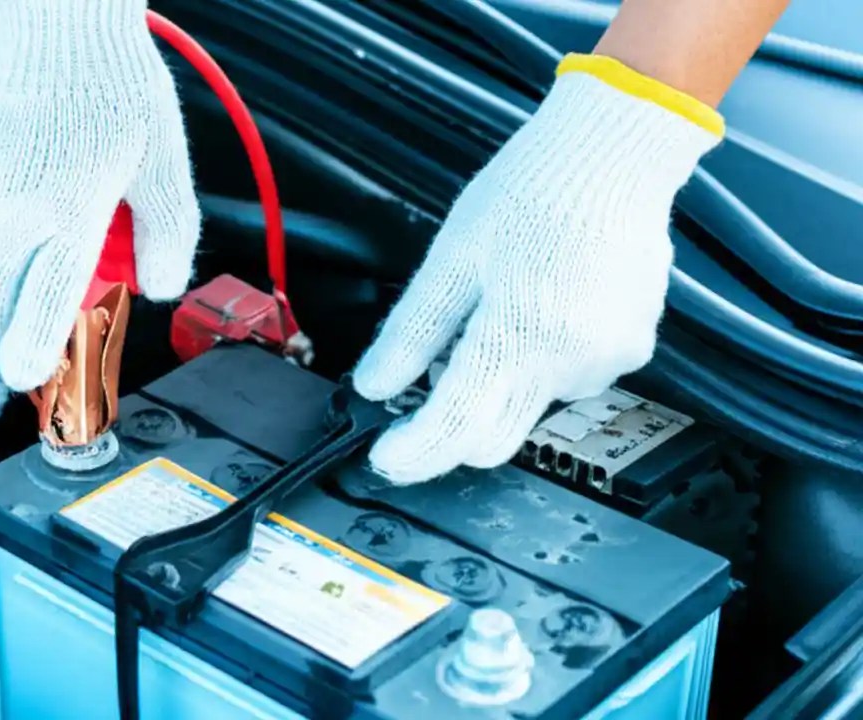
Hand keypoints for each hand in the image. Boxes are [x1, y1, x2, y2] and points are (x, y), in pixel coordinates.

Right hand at [0, 0, 198, 389]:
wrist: (58, 28)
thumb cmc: (114, 87)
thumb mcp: (164, 163)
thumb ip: (169, 235)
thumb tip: (162, 287)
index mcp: (67, 209)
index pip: (44, 299)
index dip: (36, 351)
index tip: (32, 383)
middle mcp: (9, 206)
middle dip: (10, 343)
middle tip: (35, 366)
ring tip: (26, 307)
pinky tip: (6, 248)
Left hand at [353, 58, 720, 484]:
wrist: (614, 157)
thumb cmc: (532, 193)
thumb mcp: (451, 258)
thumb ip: (411, 333)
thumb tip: (375, 385)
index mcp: (517, 334)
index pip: (455, 427)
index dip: (414, 452)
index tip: (387, 457)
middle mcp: (568, 361)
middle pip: (495, 436)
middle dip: (453, 426)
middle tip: (426, 386)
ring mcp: (606, 360)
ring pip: (531, 404)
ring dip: (501, 382)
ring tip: (498, 310)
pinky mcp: (631, 350)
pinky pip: (571, 377)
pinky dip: (542, 359)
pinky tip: (540, 306)